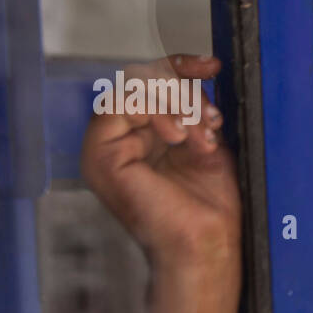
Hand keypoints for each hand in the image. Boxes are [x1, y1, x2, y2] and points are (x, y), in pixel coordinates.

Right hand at [80, 54, 240, 276]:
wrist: (204, 245)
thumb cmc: (208, 211)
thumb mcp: (205, 145)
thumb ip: (193, 112)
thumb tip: (198, 79)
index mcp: (141, 138)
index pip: (151, 84)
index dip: (181, 67)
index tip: (211, 66)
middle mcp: (119, 140)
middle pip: (141, 79)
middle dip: (184, 90)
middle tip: (209, 117)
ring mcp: (105, 148)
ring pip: (133, 87)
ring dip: (176, 104)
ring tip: (198, 136)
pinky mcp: (101, 156)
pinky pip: (120, 104)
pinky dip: (156, 111)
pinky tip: (178, 136)